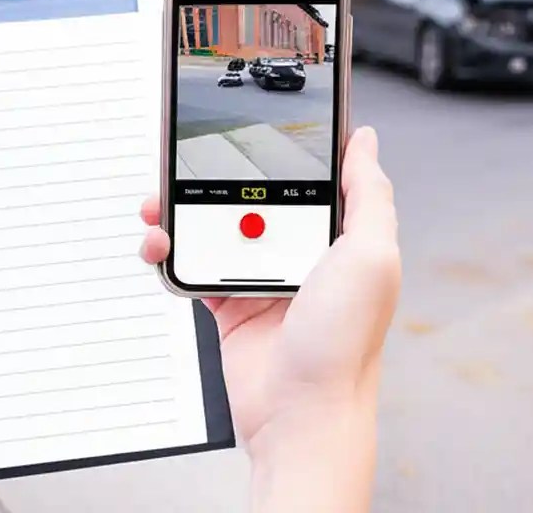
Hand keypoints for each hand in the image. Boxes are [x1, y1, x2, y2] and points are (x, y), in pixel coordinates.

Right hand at [139, 126, 400, 512]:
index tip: (259, 118)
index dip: (289, 148)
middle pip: (255, 197)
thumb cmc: (344, 345)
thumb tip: (364, 142)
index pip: (314, 178)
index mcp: (342, 238)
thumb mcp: (373, 255)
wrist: (300, 415)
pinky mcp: (230, 306)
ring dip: (183, 210)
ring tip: (160, 203)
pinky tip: (161, 244)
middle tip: (189, 159)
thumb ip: (369, 194)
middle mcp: (304, 254)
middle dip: (219, 175)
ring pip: (217, 226)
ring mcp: (264, 279)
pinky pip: (194, 266)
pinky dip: (171, 252)